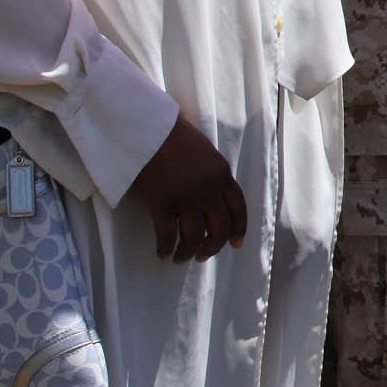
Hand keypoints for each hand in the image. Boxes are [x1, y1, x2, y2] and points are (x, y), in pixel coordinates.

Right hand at [130, 114, 247, 263]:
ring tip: (180, 258)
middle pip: (219, 229)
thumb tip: (214, 199)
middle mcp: (208, 188)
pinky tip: (162, 254)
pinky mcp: (162, 203)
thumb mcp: (205, 152)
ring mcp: (186, 197)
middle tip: (202, 255)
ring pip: (195, 237)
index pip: (239, 208)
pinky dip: (166, 249)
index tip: (235, 244)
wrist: (148, 128)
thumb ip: (213, 175)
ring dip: (188, 253)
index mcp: (222, 173)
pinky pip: (168, 237)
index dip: (239, 230)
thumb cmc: (173, 136)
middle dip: (213, 247)